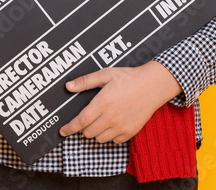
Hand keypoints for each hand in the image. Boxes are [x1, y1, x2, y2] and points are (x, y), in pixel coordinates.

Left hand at [58, 61, 182, 143]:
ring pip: (99, 139)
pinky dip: (110, 135)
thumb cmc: (129, 78)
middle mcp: (110, 118)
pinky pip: (114, 140)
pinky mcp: (130, 132)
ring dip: (96, 132)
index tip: (62, 131)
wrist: (153, 85)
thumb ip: (86, 81)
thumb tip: (68, 86)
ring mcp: (121, 127)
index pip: (80, 122)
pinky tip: (114, 123)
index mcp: (102, 103)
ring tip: (102, 119)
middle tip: (88, 117)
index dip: (69, 128)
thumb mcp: (106, 74)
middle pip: (88, 133)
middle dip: (84, 127)